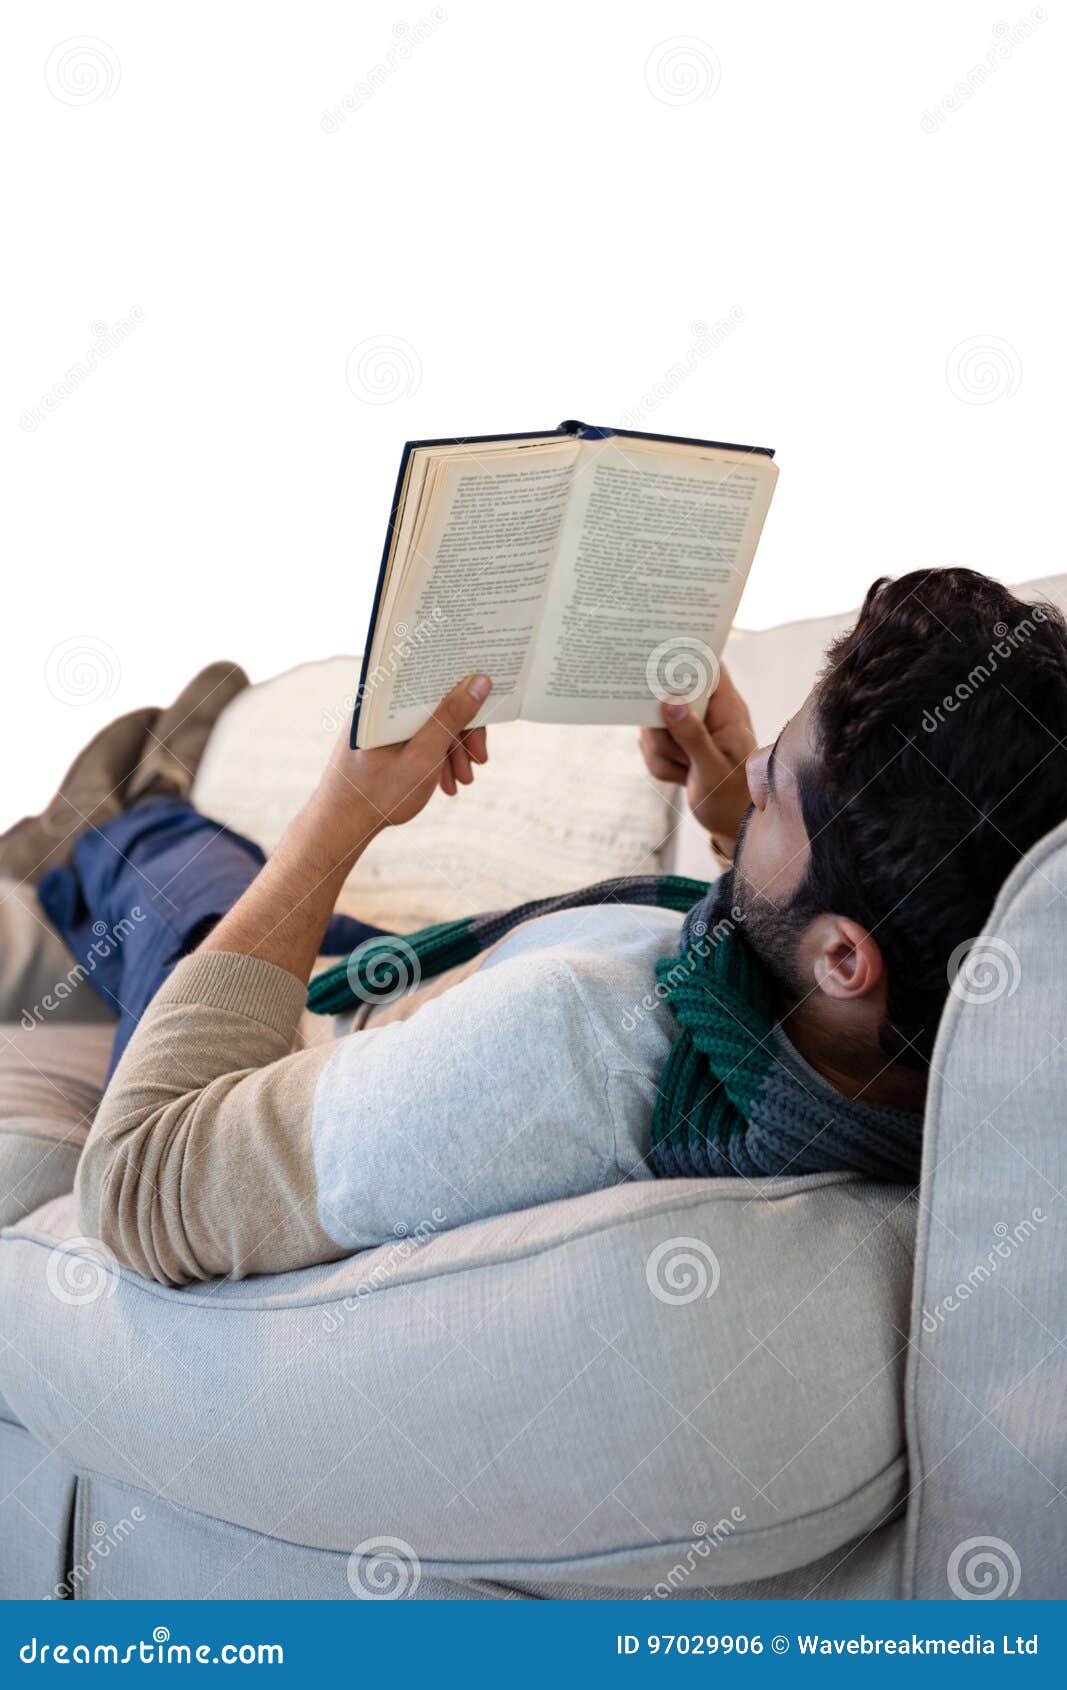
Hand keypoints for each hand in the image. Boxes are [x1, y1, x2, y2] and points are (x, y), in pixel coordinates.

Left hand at [310, 674, 491, 856]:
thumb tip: (480, 681)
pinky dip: (434, 757)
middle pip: (433, 702)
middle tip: (479, 760)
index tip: (488, 709)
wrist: (339, 826)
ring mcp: (379, 722)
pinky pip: (414, 737)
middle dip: (461, 733)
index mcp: (381, 697)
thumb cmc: (376, 794)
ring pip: (427, 723)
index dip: (464, 691)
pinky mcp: (380, 739)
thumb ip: (452, 717)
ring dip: (451, 750)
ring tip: (462, 780)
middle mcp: (378, 703)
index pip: (431, 676)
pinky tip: (446, 782)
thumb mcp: (424, 757)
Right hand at [639, 665, 755, 854]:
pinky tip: (681, 777)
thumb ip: (693, 736)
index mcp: (726, 708)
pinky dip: (660, 766)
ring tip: (686, 770)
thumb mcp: (714, 770)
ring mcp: (689, 726)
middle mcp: (706, 711)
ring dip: (662, 753)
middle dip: (662, 728)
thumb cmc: (734, 798)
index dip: (684, 653)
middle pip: (666, 696)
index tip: (657, 654)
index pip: (707, 665)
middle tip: (678, 752)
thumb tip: (670, 701)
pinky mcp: (675, 742)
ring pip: (653, 725)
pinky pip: (650, 746)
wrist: (732, 825)